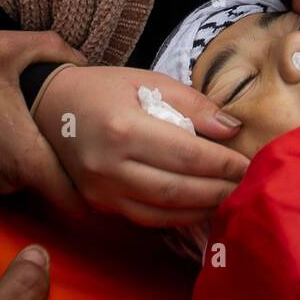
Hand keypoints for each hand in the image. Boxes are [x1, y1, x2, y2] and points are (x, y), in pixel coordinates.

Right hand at [0, 32, 86, 213]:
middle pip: (51, 183)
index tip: (107, 181)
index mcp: (24, 158)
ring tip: (31, 124)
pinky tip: (0, 129)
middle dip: (63, 162)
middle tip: (72, 134)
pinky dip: (4, 159)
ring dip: (30, 158)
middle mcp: (4, 182)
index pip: (73, 201)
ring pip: (23, 179)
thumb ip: (55, 49)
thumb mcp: (7, 46)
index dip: (95, 195)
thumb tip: (83, 60)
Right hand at [33, 64, 249, 227]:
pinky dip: (177, 217)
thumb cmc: (104, 89)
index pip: (186, 155)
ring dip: (201, 208)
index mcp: (123, 129)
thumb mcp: (148, 80)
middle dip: (218, 190)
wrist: (51, 107)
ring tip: (231, 198)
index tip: (248, 162)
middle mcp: (108, 166)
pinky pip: (145, 218)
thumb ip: (192, 104)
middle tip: (248, 185)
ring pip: (162, 211)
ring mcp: (101, 190)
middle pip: (176, 189)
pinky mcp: (99, 204)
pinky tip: (200, 206)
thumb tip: (231, 129)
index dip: (222, 163)